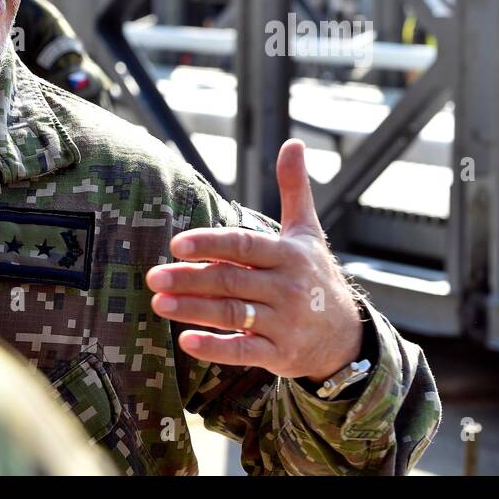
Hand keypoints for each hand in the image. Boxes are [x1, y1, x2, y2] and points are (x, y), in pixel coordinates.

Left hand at [145, 139, 363, 381]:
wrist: (345, 335)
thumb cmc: (315, 275)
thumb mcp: (309, 232)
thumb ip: (294, 189)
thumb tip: (292, 143)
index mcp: (290, 255)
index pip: (244, 246)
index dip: (210, 244)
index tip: (177, 244)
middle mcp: (288, 288)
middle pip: (231, 281)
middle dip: (190, 278)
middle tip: (153, 276)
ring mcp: (285, 323)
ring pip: (233, 316)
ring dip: (193, 310)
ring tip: (158, 303)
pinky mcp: (280, 355)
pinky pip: (244, 351)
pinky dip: (216, 347)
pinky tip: (187, 342)